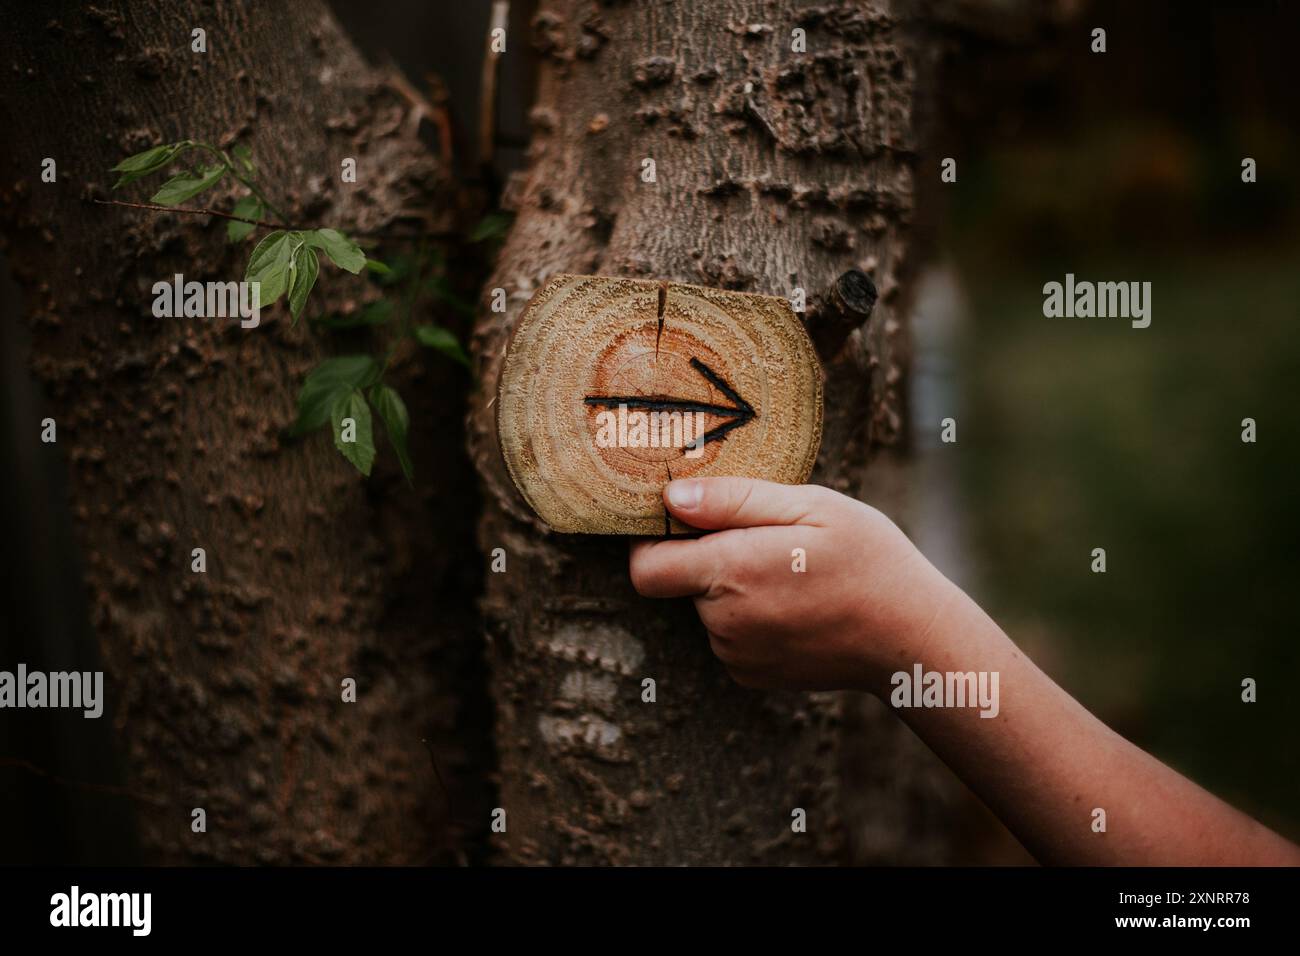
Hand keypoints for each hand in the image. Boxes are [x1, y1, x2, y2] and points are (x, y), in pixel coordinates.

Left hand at [628, 477, 957, 691]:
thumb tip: (670, 497)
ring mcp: (736, 655)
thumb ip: (731, 500)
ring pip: (705, 608)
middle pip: (678, 582)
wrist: (911, 638)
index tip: (686, 517)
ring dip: (730, 587)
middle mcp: (724, 622)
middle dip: (706, 557)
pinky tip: (795, 602)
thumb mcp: (810, 507)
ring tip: (790, 571)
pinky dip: (747, 616)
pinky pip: (728, 635)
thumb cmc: (868, 560)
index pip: (646, 565)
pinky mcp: (751, 676)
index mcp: (731, 572)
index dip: (654, 539)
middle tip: (765, 538)